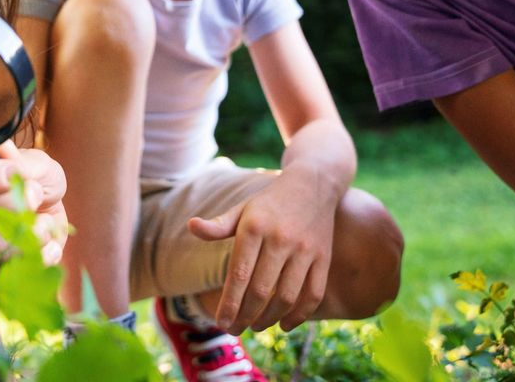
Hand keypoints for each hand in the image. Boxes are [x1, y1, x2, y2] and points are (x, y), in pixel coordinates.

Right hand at [0, 142, 67, 264]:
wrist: (52, 213)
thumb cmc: (39, 181)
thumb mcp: (38, 167)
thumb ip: (23, 165)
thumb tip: (6, 161)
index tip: (12, 173)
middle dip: (9, 205)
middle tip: (36, 193)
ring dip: (27, 234)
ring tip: (45, 222)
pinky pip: (9, 276)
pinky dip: (38, 259)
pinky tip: (51, 246)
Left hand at [188, 170, 336, 333]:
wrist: (312, 184)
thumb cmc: (269, 203)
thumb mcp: (242, 209)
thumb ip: (218, 225)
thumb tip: (191, 226)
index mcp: (254, 227)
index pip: (239, 274)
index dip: (229, 303)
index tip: (221, 322)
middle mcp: (280, 239)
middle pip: (261, 290)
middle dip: (245, 316)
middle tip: (235, 329)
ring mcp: (305, 249)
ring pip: (287, 296)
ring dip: (270, 318)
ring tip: (256, 326)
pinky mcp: (323, 257)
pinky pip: (313, 294)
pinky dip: (299, 315)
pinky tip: (284, 325)